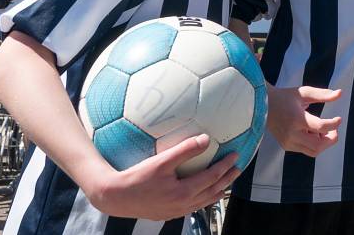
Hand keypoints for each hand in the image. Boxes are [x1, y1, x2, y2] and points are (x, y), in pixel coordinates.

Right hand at [85, 134, 238, 220]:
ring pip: (204, 202)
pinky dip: (203, 198)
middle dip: (227, 180)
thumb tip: (206, 139)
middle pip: (213, 192)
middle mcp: (184, 204)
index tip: (235, 155)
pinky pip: (193, 207)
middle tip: (238, 168)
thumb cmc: (136, 178)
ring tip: (225, 182)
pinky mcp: (168, 214)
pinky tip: (201, 192)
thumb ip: (185, 150)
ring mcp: (176, 211)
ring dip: (217, 190)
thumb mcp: (161, 161)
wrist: (116, 198)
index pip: (213, 177)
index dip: (226, 166)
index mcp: (185, 192)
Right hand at [266, 85, 342, 156]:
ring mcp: (288, 142)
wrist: (263, 105)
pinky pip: (306, 150)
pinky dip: (313, 143)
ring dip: (323, 143)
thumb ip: (323, 94)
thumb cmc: (285, 97)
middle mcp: (292, 134)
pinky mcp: (286, 145)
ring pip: (313, 151)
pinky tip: (310, 132)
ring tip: (321, 130)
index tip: (339, 119)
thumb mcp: (304, 93)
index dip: (334, 124)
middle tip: (334, 130)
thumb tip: (340, 93)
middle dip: (331, 139)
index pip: (321, 127)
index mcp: (297, 119)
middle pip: (318, 146)